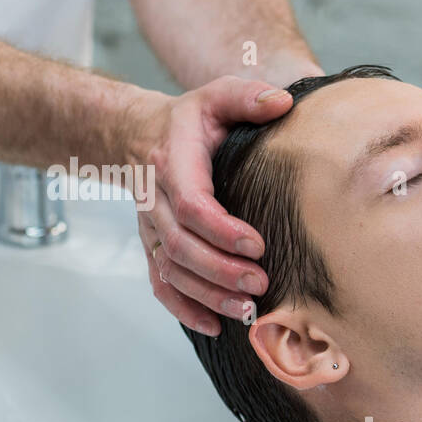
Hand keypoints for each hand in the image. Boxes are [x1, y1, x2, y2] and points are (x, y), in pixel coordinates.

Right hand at [122, 77, 293, 335]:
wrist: (138, 136)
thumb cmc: (188, 120)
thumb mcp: (216, 95)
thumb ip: (247, 96)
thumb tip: (284, 102)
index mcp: (173, 163)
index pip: (191, 205)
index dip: (222, 230)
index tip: (258, 244)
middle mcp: (155, 200)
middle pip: (181, 246)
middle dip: (221, 271)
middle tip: (261, 283)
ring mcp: (150, 228)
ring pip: (172, 271)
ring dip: (207, 295)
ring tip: (247, 310)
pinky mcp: (152, 246)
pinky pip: (160, 283)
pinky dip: (183, 309)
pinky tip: (213, 326)